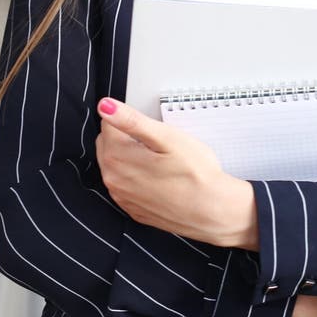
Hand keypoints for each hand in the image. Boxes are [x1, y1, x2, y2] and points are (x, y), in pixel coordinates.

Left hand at [95, 98, 257, 248]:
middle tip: (156, 140)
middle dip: (124, 135)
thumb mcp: (167, 137)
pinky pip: (123, 184)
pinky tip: (156, 175)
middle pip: (107, 143)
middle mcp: (113, 179)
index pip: (108, 123)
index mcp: (118, 157)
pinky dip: (134, 175)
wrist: (210, 210)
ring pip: (114, 164)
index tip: (149, 124)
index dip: (129, 117)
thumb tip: (105, 106)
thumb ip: (132, 120)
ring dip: (128, 155)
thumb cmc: (194, 174)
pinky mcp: (132, 208)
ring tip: (159, 157)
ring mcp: (121, 196)